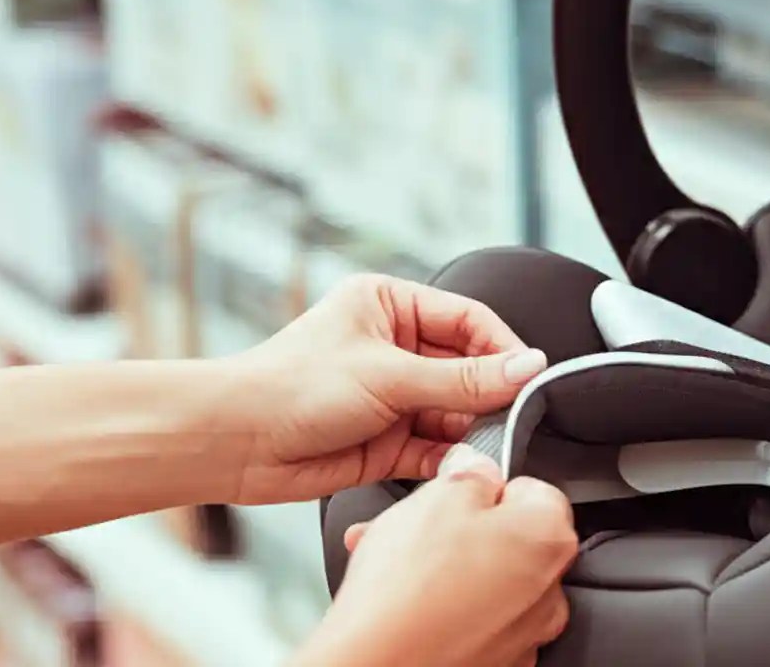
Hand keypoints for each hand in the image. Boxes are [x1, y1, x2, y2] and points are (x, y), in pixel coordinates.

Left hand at [226, 274, 546, 503]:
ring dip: (470, 430)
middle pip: (467, 368)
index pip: (468, 318)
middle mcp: (393, 347)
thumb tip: (526, 367)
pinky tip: (456, 464)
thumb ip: (463, 378)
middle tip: (511, 417)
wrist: (237, 442)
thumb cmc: (291, 386)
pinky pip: (434, 448)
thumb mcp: (389, 374)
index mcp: (389, 305)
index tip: (532, 376)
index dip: (503, 347)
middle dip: (488, 395)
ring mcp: (391, 395)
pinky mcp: (386, 440)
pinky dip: (448, 458)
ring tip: (481, 444)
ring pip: (454, 412)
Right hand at [295, 446, 576, 666]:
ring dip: (445, 567)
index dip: (486, 485)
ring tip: (394, 563)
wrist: (378, 663)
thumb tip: (476, 469)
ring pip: (484, 581)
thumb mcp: (439, 497)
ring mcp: (522, 636)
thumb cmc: (409, 589)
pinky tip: (405, 599)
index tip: (457, 492)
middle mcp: (548, 593)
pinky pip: (472, 621)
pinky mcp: (494, 663)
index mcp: (547, 539)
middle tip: (416, 526)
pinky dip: (444, 608)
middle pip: (507, 539)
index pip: (532, 490)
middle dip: (459, 529)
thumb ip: (470, 473)